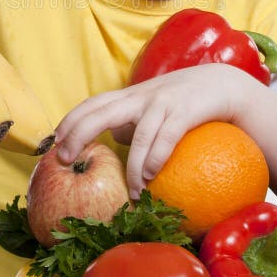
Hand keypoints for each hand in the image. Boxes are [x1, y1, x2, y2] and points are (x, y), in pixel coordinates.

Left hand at [54, 64, 254, 199]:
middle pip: (101, 111)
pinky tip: (151, 177)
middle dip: (79, 133)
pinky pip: (166, 136)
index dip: (71, 120)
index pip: (92, 104)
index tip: (55, 141)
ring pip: (137, 134)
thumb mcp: (150, 108)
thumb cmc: (181, 100)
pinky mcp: (185, 111)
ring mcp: (162, 103)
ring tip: (132, 193)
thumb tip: (114, 140)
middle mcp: (140, 97)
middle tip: (65, 159)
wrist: (221, 84)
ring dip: (131, 167)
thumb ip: (131, 122)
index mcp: (129, 97)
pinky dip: (155, 158)